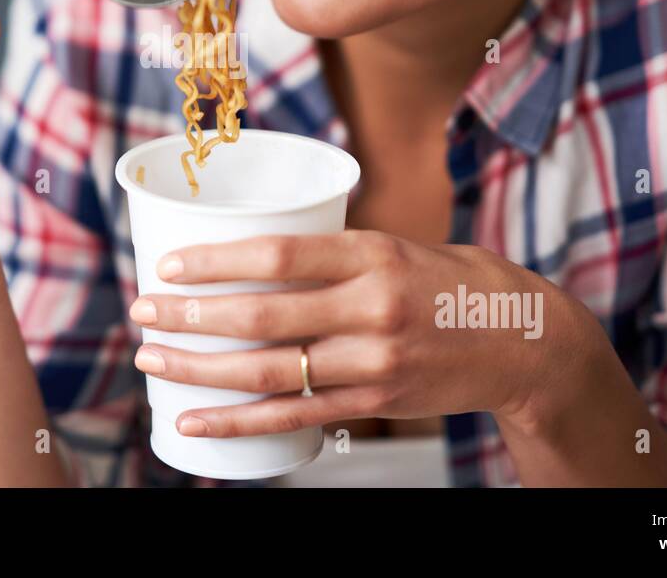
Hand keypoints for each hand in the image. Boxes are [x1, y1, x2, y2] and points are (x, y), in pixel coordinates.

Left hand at [128, 230, 599, 437]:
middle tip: (143, 311)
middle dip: (190, 315)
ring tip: (152, 360)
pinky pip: (293, 418)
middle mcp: (370, 308)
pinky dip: (238, 422)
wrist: (523, 341)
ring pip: (268, 372)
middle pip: (262, 316)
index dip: (216, 261)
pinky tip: (195, 420)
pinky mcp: (373, 402)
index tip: (169, 264)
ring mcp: (372, 362)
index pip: (278, 254)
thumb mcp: (397, 245)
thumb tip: (253, 251)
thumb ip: (333, 253)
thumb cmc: (451, 282)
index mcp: (372, 254)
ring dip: (200, 370)